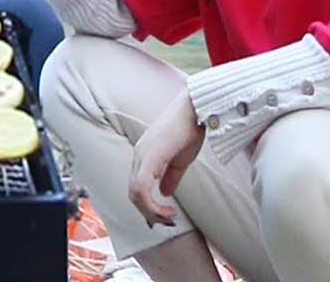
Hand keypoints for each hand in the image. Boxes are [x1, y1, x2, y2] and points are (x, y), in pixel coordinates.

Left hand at [128, 88, 205, 227]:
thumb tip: (166, 193)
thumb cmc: (189, 129)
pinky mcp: (150, 156)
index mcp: (144, 157)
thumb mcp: (180, 159)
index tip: (166, 216)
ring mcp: (142, 155)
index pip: (137, 188)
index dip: (148, 206)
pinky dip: (151, 202)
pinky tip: (168, 208)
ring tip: (170, 216)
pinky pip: (142, 185)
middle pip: (133, 193)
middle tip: (169, 221)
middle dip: (150, 212)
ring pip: (135, 192)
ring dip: (151, 211)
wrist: (196, 109)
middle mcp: (138, 156)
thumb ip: (171, 176)